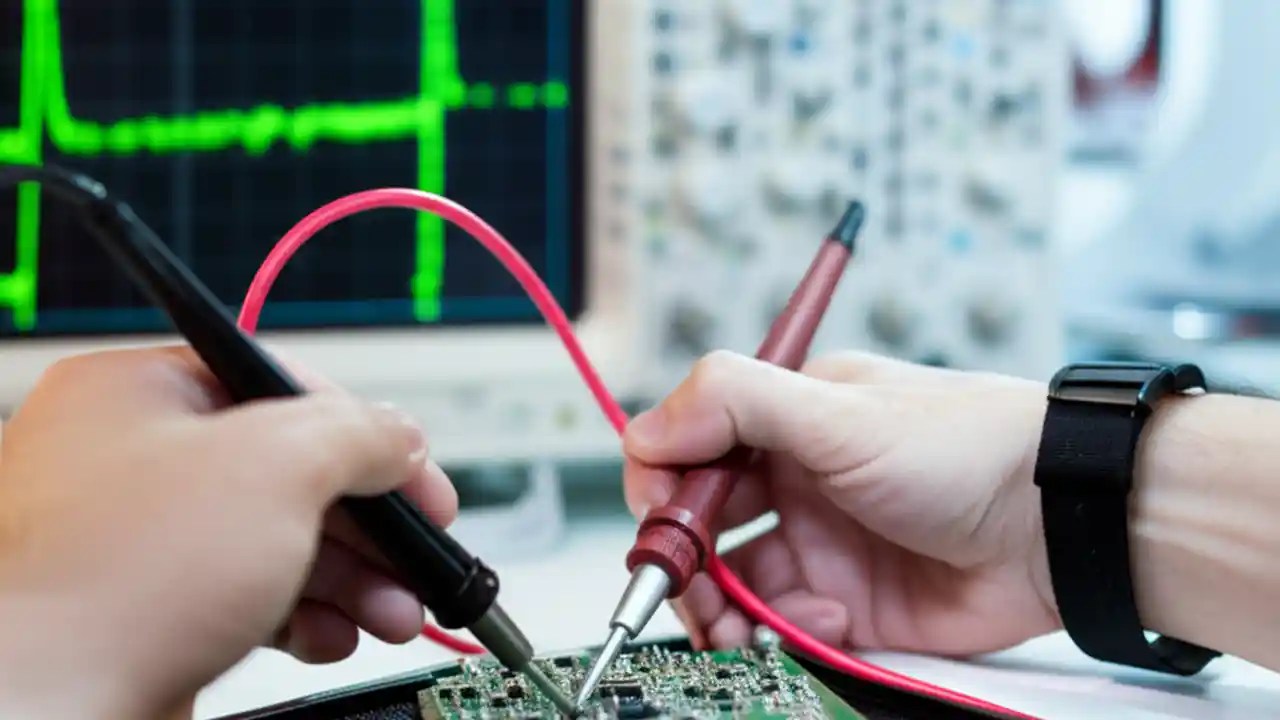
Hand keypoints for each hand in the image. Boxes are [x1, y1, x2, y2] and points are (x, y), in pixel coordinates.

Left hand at [0, 346, 455, 718]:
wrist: (46, 709)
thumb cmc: (120, 579)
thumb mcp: (278, 467)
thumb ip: (357, 434)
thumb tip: (398, 436)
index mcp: (137, 392)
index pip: (280, 387)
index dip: (364, 431)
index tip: (416, 474)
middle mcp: (129, 459)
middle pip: (288, 473)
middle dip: (370, 526)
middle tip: (420, 555)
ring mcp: (135, 540)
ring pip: (274, 541)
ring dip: (351, 578)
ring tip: (392, 612)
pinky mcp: (147, 610)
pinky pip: (245, 595)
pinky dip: (302, 615)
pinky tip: (331, 637)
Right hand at [623, 350, 1058, 656]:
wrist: (1059, 525)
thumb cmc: (967, 447)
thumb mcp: (839, 412)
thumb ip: (734, 402)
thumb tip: (647, 426)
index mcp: (787, 419)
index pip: (688, 447)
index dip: (662, 484)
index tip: (661, 519)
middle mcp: (795, 481)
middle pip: (700, 526)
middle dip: (683, 562)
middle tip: (686, 588)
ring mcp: (820, 544)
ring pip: (732, 586)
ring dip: (723, 609)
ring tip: (742, 625)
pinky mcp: (847, 604)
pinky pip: (783, 626)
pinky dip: (786, 631)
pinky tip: (828, 618)